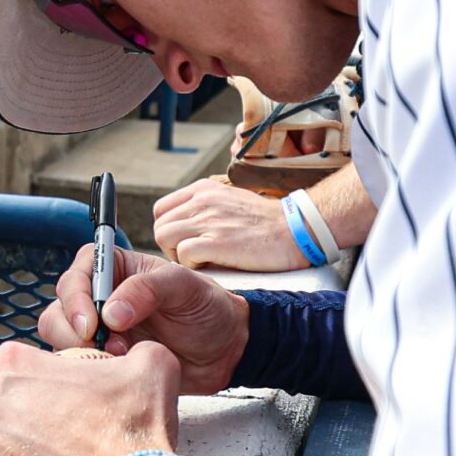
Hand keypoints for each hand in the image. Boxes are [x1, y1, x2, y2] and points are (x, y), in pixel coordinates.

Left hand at [0, 339, 179, 455]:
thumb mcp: (151, 367)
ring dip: (7, 448)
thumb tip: (134, 355)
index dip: (44, 383)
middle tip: (56, 435)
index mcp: (12, 361)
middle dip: (19, 415)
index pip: (19, 365)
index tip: (64, 402)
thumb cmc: (131, 432)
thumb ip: (134, 351)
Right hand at [40, 242, 249, 394]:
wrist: (224, 349)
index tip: (91, 325)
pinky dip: (90, 372)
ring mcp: (99, 331)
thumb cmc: (207, 308)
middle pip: (59, 311)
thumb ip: (148, 289)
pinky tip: (119, 372)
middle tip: (107, 348)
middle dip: (75, 333)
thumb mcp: (185, 287)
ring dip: (83, 353)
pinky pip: (78, 366)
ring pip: (62, 341)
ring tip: (121, 358)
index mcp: (113, 268)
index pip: (77, 275)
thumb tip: (111, 312)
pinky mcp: (104, 359)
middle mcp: (99, 298)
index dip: (75, 300)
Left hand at [153, 176, 305, 271]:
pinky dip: (191, 266)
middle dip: (171, 246)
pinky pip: (182, 255)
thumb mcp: (230, 201)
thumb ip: (205, 208)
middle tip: (193, 256)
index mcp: (203, 189)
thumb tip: (184, 226)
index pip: (162, 209)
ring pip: (164, 237)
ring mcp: (209, 219)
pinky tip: (211, 265)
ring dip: (177, 255)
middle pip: (160, 225)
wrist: (296, 230)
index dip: (170, 229)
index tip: (186, 242)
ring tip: (200, 261)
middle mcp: (202, 200)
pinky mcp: (217, 241)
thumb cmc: (265, 223)